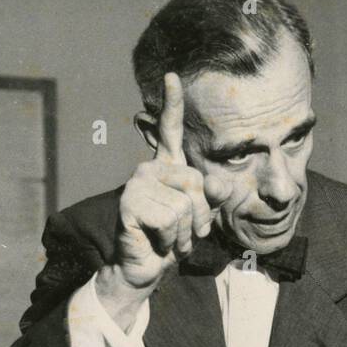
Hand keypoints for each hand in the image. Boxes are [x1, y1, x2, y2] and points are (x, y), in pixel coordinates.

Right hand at [96, 72, 230, 324]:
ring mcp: (136, 184)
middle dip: (198, 218)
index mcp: (166, 168)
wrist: (144, 270)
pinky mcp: (129, 203)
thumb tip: (217, 183)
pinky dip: (170, 239)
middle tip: (181, 233)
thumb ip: (212, 199)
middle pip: (195, 184)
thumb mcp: (199, 219)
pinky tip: (156, 242)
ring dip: (183, 233)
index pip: (170, 132)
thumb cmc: (171, 242)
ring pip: (184, 205)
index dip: (172, 105)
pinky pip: (169, 218)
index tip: (173, 76)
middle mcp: (149, 169)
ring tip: (168, 239)